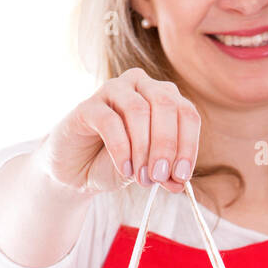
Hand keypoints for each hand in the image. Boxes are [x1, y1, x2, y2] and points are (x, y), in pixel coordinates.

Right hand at [35, 68, 201, 196]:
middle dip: (166, 145)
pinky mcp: (88, 105)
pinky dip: (121, 149)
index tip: (181, 175)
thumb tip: (180, 182)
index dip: (188, 145)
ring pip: (138, 110)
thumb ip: (167, 174)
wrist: (79, 171)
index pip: (186, 113)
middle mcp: (141, 85)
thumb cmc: (120, 164)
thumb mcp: (150, 171)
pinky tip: (124, 169)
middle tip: (160, 176)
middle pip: (165, 105)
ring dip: (143, 149)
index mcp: (164, 97)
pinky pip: (110, 121)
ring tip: (141, 178)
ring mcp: (113, 90)